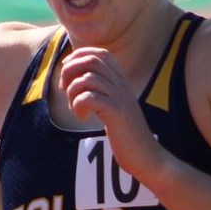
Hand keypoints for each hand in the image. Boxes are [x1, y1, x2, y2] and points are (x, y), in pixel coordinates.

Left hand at [57, 46, 165, 178]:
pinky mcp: (116, 113)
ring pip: (87, 79)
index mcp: (121, 81)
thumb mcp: (114, 107)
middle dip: (70, 71)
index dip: (79, 56)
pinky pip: (89, 97)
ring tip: (75, 107)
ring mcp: (120, 98)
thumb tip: (77, 82)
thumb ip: (102, 93)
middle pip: (92, 61)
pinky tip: (83, 117)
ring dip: (73, 91)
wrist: (145, 156)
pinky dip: (78, 105)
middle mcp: (122, 85)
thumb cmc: (126, 135)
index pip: (100, 53)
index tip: (68, 72)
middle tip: (65, 89)